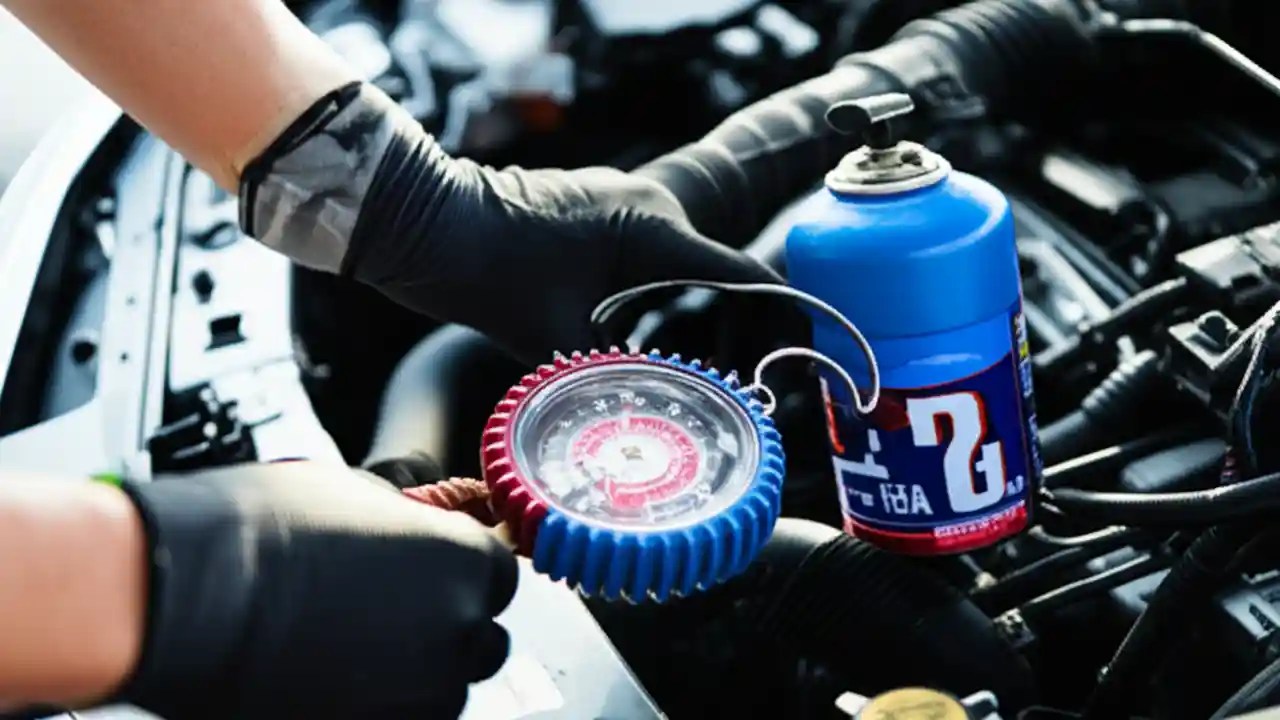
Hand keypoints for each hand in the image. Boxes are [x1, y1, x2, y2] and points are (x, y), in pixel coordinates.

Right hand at [115, 461, 516, 718]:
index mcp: (465, 560)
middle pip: (479, 642)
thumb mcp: (349, 490)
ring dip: (411, 680)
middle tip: (384, 620)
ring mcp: (421, 693)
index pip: (498, 578)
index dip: (459, 578)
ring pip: (441, 695)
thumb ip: (400, 515)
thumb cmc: (257, 531)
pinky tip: (330, 685)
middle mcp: (458, 629)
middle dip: (443, 632)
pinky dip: (375, 708)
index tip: (430, 579)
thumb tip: (404, 520)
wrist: (188, 592)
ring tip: (347, 656)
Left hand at [242, 83, 780, 365]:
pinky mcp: (598, 214)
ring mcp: (623, 205)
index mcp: (654, 228)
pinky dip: (667, 300)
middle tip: (752, 383)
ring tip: (715, 370)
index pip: (743, 274)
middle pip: (721, 273)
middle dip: (743, 327)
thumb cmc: (485, 271)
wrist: (422, 221)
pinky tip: (663, 342)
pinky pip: (653, 259)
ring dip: (703, 315)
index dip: (782, 316)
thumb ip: (613, 379)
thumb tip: (649, 427)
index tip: (805, 353)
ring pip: (686, 268)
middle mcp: (650, 207)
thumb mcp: (557, 339)